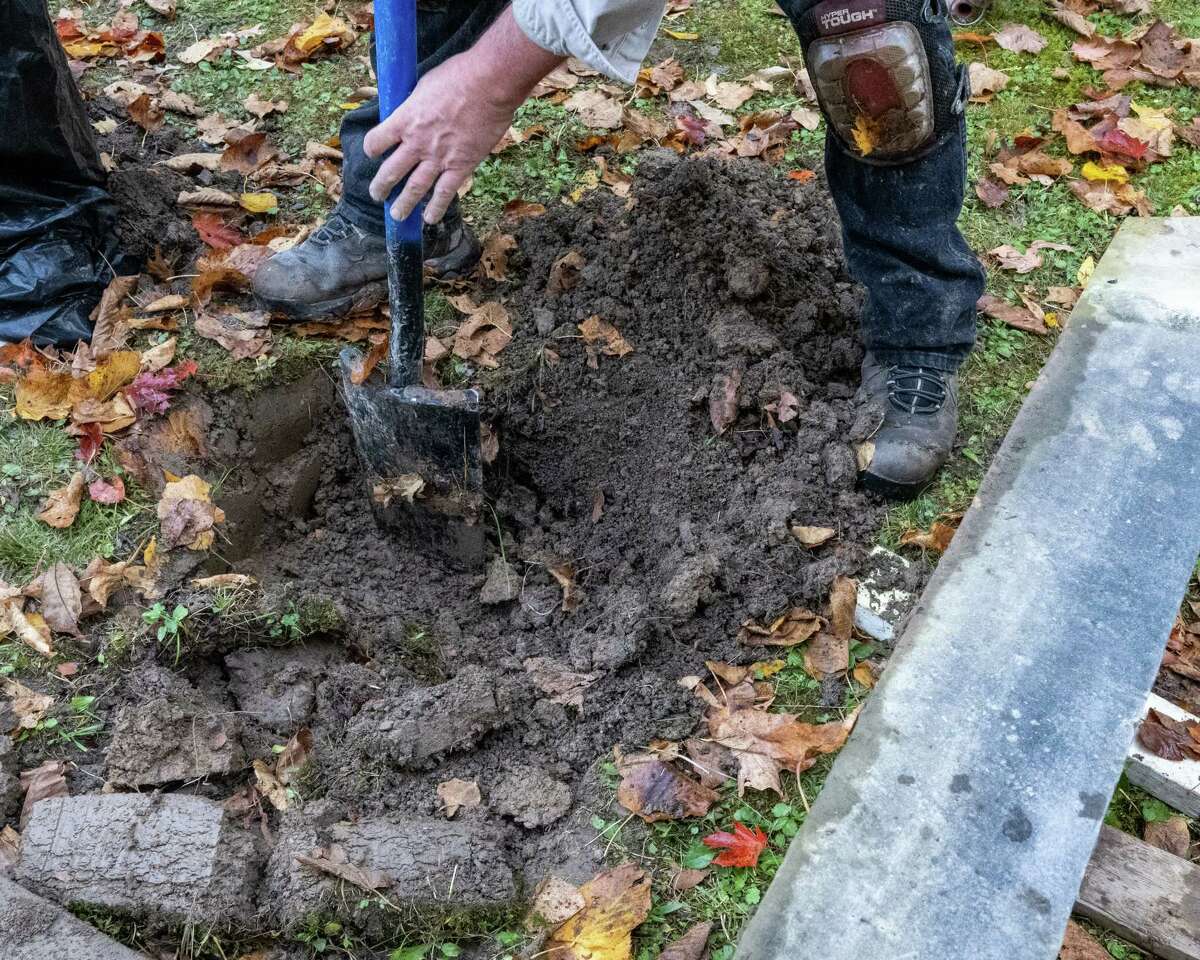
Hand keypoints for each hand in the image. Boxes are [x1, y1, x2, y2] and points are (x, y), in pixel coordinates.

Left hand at [363, 7, 563, 223]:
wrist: (488, 84)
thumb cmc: (459, 75)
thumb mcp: (425, 84)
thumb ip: (416, 103)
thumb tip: (413, 108)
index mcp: (405, 119)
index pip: (376, 141)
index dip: (373, 148)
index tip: (374, 152)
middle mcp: (417, 143)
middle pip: (391, 171)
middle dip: (381, 187)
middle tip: (378, 196)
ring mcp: (438, 158)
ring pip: (414, 188)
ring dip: (404, 205)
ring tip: (398, 216)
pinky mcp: (460, 166)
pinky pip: (444, 193)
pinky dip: (435, 208)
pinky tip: (430, 219)